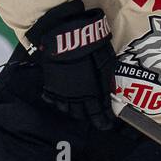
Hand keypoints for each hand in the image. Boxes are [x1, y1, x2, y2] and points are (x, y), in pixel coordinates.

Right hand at [27, 0, 115, 129]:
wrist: (66, 35)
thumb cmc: (90, 47)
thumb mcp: (106, 64)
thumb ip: (107, 80)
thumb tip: (110, 91)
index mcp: (92, 94)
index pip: (99, 115)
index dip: (103, 121)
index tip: (107, 125)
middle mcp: (76, 98)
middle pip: (81, 114)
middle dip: (88, 117)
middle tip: (93, 116)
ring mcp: (61, 92)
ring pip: (65, 109)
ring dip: (72, 110)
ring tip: (77, 108)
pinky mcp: (49, 84)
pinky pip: (51, 99)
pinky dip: (56, 101)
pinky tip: (59, 99)